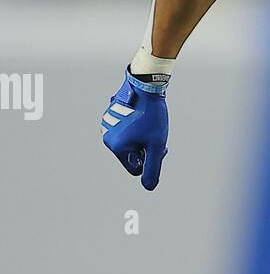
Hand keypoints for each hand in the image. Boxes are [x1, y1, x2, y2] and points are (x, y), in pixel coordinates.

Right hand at [101, 71, 168, 190]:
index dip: (150, 160)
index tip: (158, 147)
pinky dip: (136, 128)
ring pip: (130, 142)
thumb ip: (153, 168)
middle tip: (156, 134)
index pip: (135, 168)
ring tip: (149, 124)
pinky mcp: (110, 115)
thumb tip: (149, 187)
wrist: (145, 86)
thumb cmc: (152, 116)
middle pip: (132, 155)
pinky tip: (142, 116)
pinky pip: (125, 130)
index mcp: (117, 147)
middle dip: (146, 148)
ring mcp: (107, 125)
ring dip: (142, 138)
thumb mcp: (157, 145)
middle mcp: (107, 137)